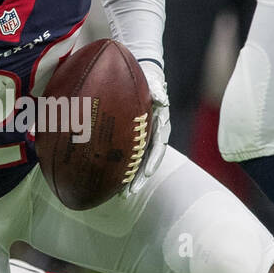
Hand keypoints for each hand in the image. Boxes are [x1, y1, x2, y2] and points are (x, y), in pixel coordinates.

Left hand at [124, 60, 168, 196]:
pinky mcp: (134, 139)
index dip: (152, 162)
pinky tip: (112, 181)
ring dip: (131, 179)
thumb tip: (161, 98)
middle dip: (139, 179)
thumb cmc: (149, 81)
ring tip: (122, 195)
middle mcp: (153, 136)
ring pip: (138, 163)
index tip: (146, 175)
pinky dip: (122, 168)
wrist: (144, 77)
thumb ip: (158, 92)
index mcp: (161, 126)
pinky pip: (128, 156)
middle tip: (130, 193)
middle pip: (148, 162)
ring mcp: (144, 139)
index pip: (158, 147)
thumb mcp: (154, 84)